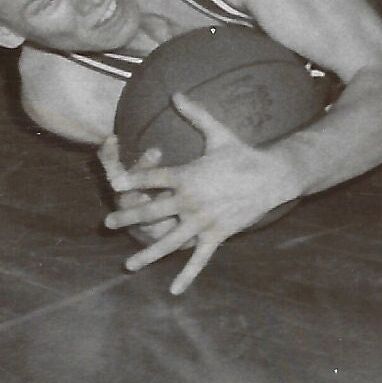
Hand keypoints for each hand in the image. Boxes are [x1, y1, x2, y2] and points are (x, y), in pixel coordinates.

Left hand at [100, 98, 301, 295]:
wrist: (273, 176)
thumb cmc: (243, 154)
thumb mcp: (218, 133)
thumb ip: (195, 114)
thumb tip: (176, 92)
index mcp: (188, 175)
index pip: (154, 178)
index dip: (133, 179)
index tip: (113, 183)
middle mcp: (191, 200)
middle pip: (152, 212)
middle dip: (128, 218)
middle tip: (107, 224)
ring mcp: (202, 221)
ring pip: (169, 241)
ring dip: (148, 254)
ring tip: (129, 264)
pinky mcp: (216, 234)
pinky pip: (199, 259)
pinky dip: (187, 275)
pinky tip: (174, 290)